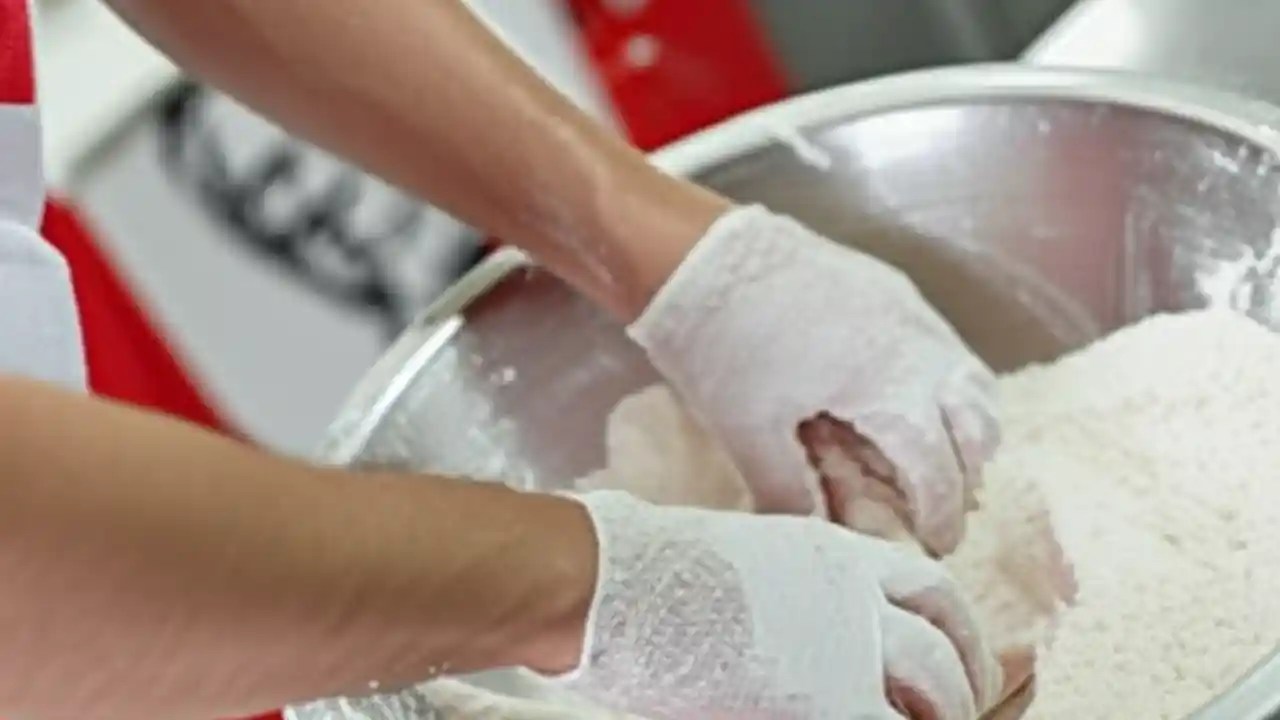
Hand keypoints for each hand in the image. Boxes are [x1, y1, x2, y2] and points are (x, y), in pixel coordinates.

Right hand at [553, 491, 999, 719]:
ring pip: (939, 687)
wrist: (606, 579)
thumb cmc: (638, 570)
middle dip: (965, 682)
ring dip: (944, 715)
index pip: (926, 585)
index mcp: (830, 550)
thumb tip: (786, 622)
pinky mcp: (825, 695)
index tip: (958, 654)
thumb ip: (782, 587)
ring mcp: (844, 639)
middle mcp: (852, 589)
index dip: (954, 626)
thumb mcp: (733, 558)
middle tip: (961, 712)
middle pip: (944, 640)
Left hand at [628, 205, 998, 555]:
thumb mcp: (749, 431)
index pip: (939, 470)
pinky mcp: (888, 285)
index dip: (940, 515)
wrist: (695, 253)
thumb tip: (815, 534)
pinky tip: (897, 397)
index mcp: (891, 387)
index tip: (936, 544)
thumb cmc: (721, 344)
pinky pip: (941, 343)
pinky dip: (940, 381)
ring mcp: (908, 308)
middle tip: (938, 503)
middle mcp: (919, 344)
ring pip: (971, 378)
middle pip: (978, 422)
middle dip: (966, 470)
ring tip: (928, 454)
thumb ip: (789, 491)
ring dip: (963, 423)